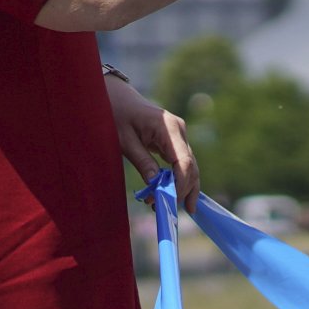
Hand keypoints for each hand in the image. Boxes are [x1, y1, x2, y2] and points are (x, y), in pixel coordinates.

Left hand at [107, 76, 198, 199]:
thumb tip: (156, 186)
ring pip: (189, 167)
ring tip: (169, 207)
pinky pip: (180, 164)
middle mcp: (179, 131)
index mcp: (168, 128)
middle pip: (191, 166)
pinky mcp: (174, 142)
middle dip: (184, 190)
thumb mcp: (124, 141)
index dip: (181, 184)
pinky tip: (169, 195)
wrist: (117, 98)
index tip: (170, 200)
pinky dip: (176, 180)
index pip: (184, 161)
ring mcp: (179, 136)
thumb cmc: (117, 115)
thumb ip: (142, 162)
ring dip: (181, 188)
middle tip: (171, 210)